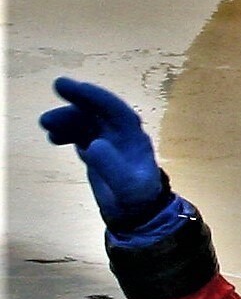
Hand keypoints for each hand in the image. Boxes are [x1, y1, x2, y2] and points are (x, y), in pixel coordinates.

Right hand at [40, 77, 165, 228]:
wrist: (135, 213)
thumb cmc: (136, 197)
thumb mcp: (127, 185)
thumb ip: (112, 166)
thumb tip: (93, 145)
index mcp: (133, 135)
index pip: (114, 108)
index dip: (95, 96)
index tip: (74, 88)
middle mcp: (120, 133)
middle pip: (98, 109)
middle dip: (79, 97)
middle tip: (58, 85)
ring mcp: (107, 140)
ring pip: (85, 121)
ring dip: (66, 118)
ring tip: (46, 125)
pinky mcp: (96, 150)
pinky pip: (79, 134)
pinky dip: (66, 133)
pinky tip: (53, 138)